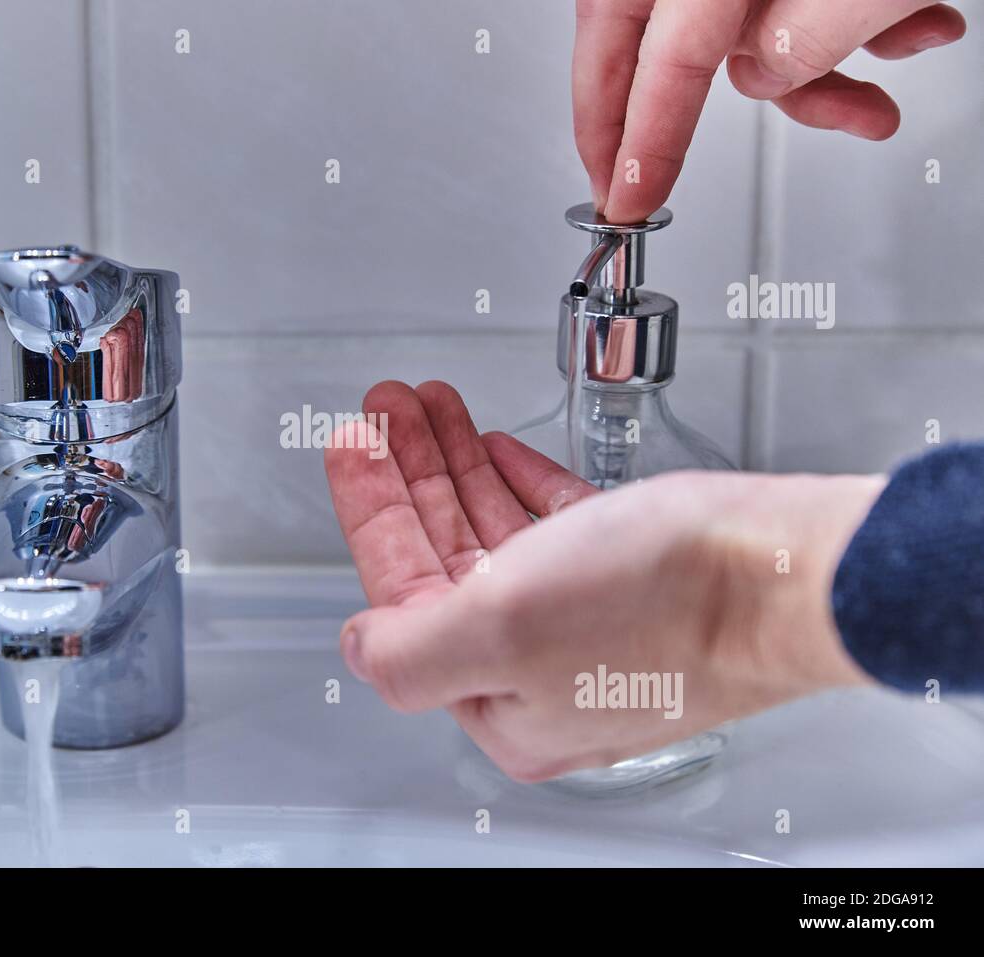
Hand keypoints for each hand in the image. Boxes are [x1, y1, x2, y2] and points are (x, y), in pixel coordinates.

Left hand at [324, 380, 883, 781]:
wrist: (797, 575)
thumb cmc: (668, 606)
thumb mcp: (503, 629)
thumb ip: (411, 648)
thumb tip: (361, 647)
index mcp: (502, 699)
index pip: (404, 591)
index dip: (370, 508)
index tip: (352, 444)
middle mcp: (543, 671)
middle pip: (448, 555)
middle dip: (411, 472)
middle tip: (387, 411)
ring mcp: (592, 626)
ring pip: (497, 534)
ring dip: (458, 464)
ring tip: (431, 408)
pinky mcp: (637, 582)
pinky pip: (553, 526)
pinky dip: (518, 482)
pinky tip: (498, 446)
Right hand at [574, 0, 967, 220]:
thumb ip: (796, 48)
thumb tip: (764, 79)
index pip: (653, 64)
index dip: (636, 145)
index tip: (624, 198)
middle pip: (647, 37)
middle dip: (657, 118)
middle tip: (636, 180)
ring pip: (729, 22)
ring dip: (808, 71)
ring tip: (875, 102)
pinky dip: (838, 22)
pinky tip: (908, 27)